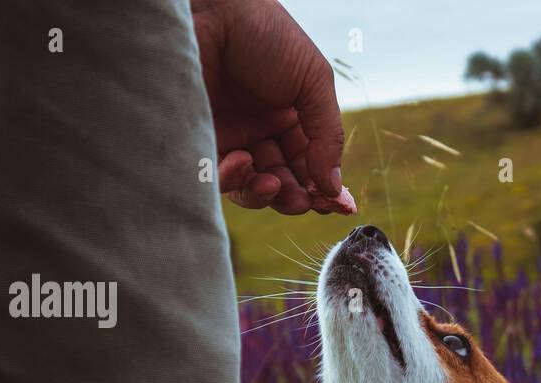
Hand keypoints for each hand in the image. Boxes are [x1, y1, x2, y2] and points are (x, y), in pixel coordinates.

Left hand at [192, 0, 344, 213]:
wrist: (212, 9)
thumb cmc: (265, 34)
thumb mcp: (313, 81)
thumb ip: (327, 135)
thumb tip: (334, 187)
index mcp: (292, 115)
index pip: (311, 164)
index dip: (325, 187)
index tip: (339, 205)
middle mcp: (261, 129)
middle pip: (284, 182)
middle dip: (297, 198)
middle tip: (305, 202)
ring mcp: (230, 135)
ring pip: (251, 187)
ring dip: (266, 196)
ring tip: (272, 184)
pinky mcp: (201, 139)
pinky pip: (219, 178)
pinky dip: (234, 181)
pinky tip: (243, 163)